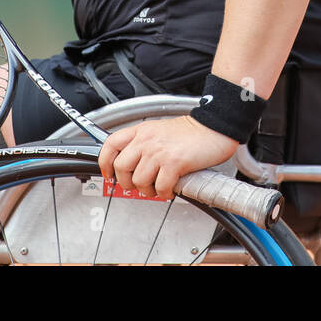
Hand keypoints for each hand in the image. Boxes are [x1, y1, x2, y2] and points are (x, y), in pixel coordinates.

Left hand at [98, 115, 238, 201]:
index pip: (111, 144)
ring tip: (157, 188)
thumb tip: (133, 164)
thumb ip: (145, 143)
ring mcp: (159, 152)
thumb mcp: (161, 130)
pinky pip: (160, 187)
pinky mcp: (174, 163)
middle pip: (121, 167)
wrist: (215, 127)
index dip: (105, 162)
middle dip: (126, 182)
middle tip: (137, 186)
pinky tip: (170, 189)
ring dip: (147, 190)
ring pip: (139, 181)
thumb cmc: (192, 132)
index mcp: (142, 131)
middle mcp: (147, 140)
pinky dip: (164, 193)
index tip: (108, 174)